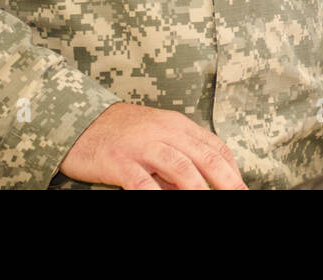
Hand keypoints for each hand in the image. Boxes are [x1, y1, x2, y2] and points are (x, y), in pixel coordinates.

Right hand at [59, 102, 247, 189]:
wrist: (81, 121)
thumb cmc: (123, 132)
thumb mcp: (157, 135)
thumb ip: (179, 154)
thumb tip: (200, 183)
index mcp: (178, 125)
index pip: (214, 146)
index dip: (232, 168)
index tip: (242, 186)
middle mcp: (165, 132)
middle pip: (204, 157)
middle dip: (226, 180)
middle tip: (240, 195)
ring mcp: (142, 146)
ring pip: (180, 167)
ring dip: (199, 189)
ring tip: (210, 200)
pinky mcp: (120, 161)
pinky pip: (142, 182)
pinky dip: (155, 194)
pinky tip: (162, 201)